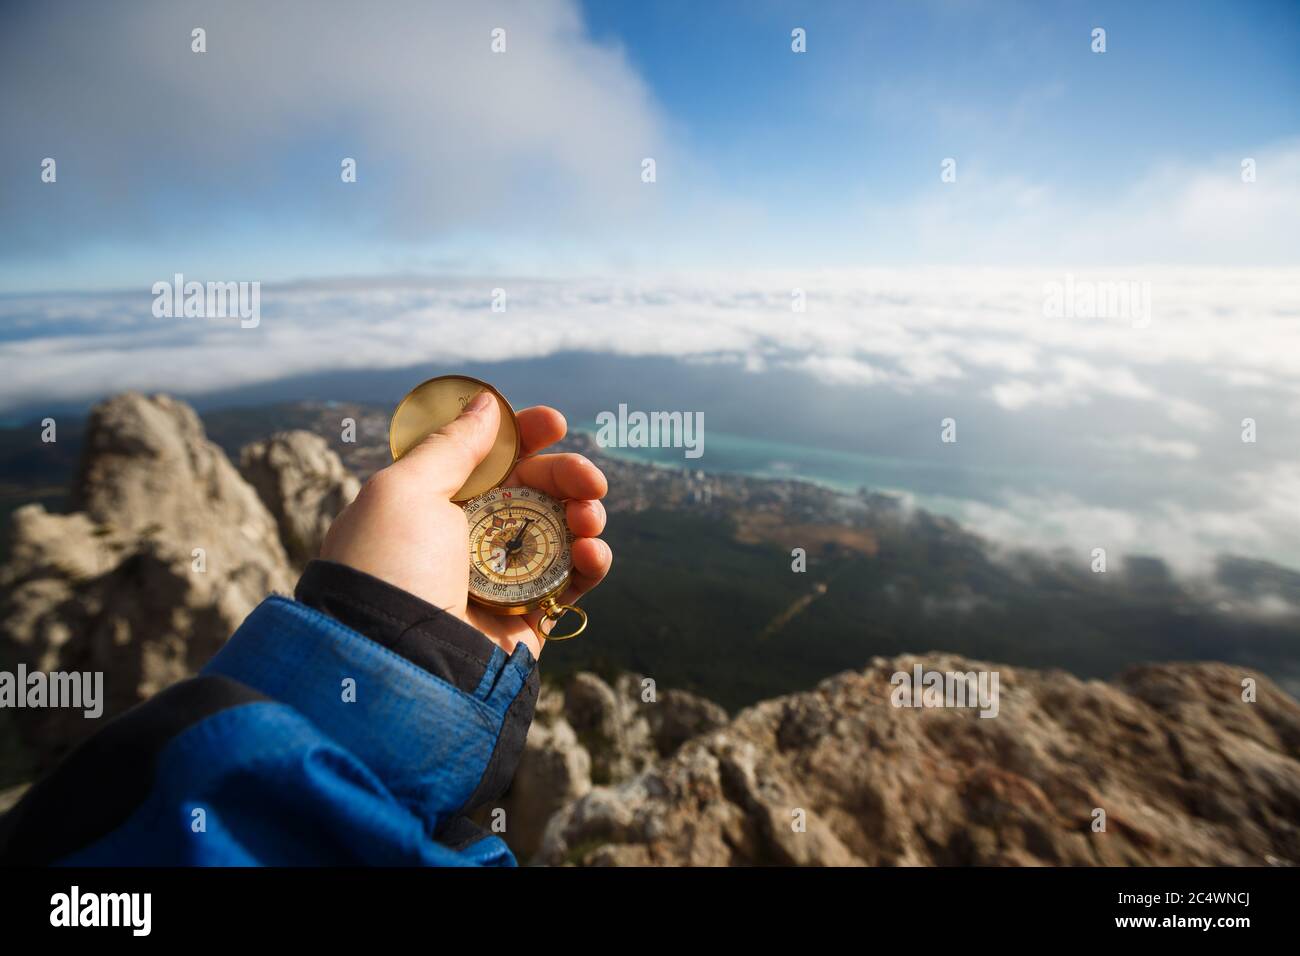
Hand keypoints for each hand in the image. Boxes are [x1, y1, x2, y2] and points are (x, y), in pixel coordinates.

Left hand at [320, 390, 611, 658]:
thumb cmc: (389, 569)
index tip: (553, 423)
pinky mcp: (526, 622)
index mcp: (430, 505)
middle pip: (532, 492)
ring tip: (590, 519)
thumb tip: (488, 404)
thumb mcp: (405, 491)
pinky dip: (590, 563)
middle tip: (589, 478)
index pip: (487, 460)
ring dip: (584, 516)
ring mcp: (498, 582)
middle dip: (566, 475)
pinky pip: (570, 584)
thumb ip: (453, 446)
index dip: (523, 436)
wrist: (394, 666)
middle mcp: (464, 541)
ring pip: (558, 534)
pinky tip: (592, 553)